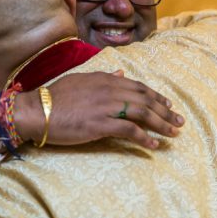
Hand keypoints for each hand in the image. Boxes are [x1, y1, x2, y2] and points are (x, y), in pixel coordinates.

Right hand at [15, 71, 183, 149]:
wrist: (37, 110)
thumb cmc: (56, 98)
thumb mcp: (82, 80)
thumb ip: (103, 77)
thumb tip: (120, 73)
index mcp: (106, 79)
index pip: (139, 87)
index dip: (156, 96)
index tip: (168, 105)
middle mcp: (110, 90)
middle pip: (146, 100)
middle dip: (165, 111)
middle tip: (179, 122)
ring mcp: (106, 107)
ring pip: (142, 113)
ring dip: (161, 124)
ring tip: (173, 133)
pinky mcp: (100, 124)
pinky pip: (129, 131)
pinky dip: (144, 137)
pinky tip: (154, 144)